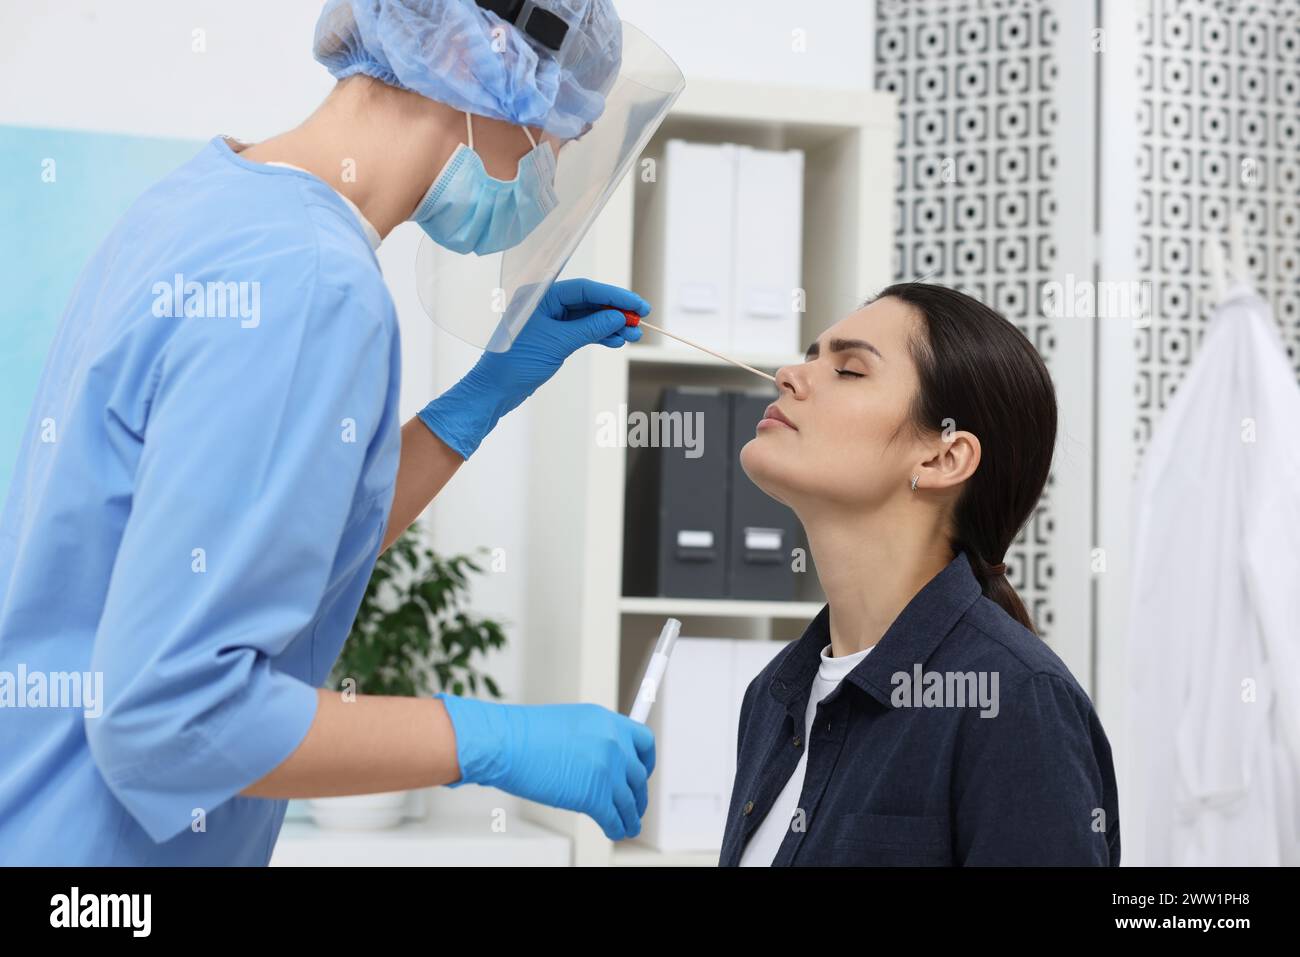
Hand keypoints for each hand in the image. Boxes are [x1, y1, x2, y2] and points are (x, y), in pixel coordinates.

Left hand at [418, 278, 648, 458]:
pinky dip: (599, 336)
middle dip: (616, 311)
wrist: (495, 391)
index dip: (614, 296)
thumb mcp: (558, 343)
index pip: (584, 289)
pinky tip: (616, 341)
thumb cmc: (516, 363)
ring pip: (588, 318)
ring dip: (611, 326)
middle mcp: (545, 303)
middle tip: (640, 320)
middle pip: (589, 301)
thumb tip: (617, 317)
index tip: (637, 305)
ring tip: (633, 335)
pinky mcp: (553, 337)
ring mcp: (549, 321)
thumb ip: (590, 328)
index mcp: (540, 296)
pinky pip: (582, 332)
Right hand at [436, 693, 655, 840]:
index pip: (644, 741)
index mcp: (608, 721)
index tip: (644, 774)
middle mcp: (614, 743)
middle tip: (634, 804)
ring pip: (629, 801)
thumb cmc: (525, 734)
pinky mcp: (595, 796)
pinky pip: (615, 818)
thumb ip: (595, 740)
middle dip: (638, 795)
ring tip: (629, 825)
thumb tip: (603, 764)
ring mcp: (607, 770)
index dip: (646, 762)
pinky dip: (617, 828)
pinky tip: (615, 831)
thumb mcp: (571, 724)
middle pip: (638, 776)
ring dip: (631, 817)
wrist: (506, 743)